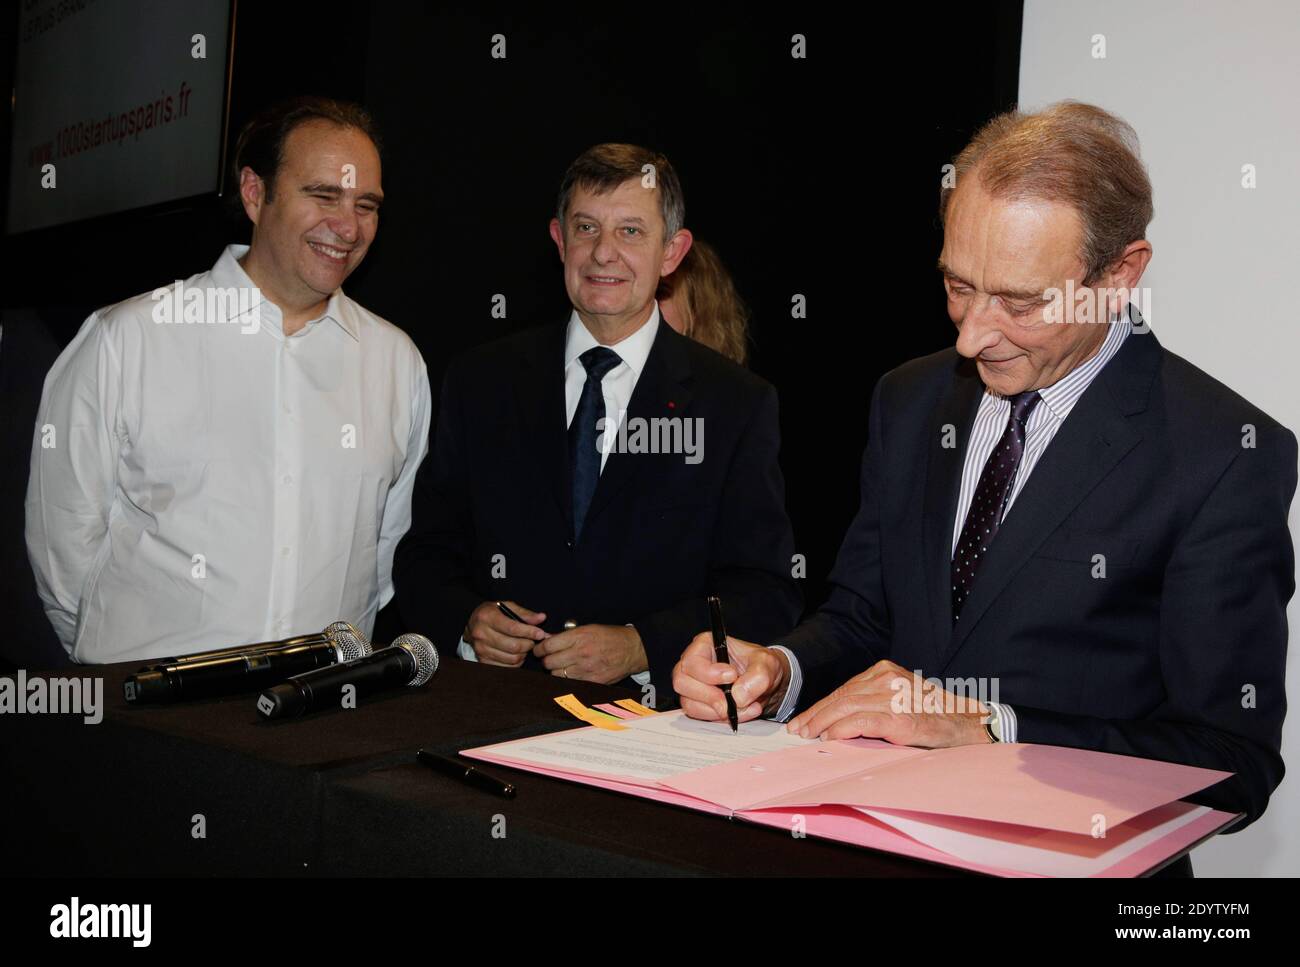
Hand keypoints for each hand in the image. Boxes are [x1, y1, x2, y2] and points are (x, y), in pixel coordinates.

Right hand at [464, 600, 547, 666]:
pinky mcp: (483, 660)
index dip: (530, 632)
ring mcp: (481, 649)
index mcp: (487, 617)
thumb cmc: (492, 613)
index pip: (513, 628)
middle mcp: (481, 634)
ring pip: (512, 659)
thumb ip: (525, 613)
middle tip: (532, 640)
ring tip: (524, 645)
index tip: (540, 633)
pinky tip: (516, 653)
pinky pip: (507, 667)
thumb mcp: (506, 606)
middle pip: (514, 646)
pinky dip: (516, 662)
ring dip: (523, 654)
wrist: (472, 624)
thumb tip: (541, 618)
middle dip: (528, 644)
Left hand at [532, 624, 647, 683]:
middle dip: (546, 660)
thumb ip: (568, 635)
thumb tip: (549, 640)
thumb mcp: (589, 628)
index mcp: (578, 637)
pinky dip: (567, 679)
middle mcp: (580, 654)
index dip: (539, 648)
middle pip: (549, 662)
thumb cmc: (611, 636)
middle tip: (549, 658)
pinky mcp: (591, 681)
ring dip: (556, 671)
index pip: (547, 646)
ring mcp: (585, 670)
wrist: (632, 649)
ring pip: (557, 675)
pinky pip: (570, 683)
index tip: (538, 650)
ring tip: (561, 666)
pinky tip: (572, 673)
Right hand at [672, 633, 788, 722]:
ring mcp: (694, 687)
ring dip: (718, 711)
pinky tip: (741, 713)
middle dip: (709, 697)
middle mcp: (694, 666)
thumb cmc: (761, 665)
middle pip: (682, 683)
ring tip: (746, 707)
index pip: (692, 661)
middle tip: (730, 702)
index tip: (731, 676)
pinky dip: (722, 719)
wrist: (766, 683)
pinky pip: (701, 717)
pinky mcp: (700, 705)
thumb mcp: (767, 664)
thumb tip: (738, 696)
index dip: (708, 672)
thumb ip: (757, 676)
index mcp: (705, 646)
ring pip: (690, 704)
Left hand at [787, 659, 990, 746]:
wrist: (968, 724)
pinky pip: (861, 721)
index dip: (822, 706)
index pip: (845, 689)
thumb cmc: (933, 715)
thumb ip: (873, 702)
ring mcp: (893, 697)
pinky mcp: (899, 718)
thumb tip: (838, 719)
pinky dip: (841, 729)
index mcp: (885, 671)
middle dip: (816, 714)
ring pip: (846, 707)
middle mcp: (887, 679)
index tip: (805, 719)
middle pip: (841, 696)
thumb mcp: (900, 698)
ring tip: (808, 735)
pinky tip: (830, 737)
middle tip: (798, 729)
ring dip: (822, 722)